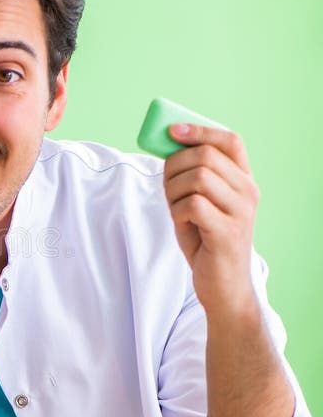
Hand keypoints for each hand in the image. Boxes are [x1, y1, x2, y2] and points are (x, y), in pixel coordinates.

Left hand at [163, 124, 260, 316]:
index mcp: (243, 180)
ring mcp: (241, 212)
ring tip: (176, 211)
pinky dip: (177, 212)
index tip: (172, 131)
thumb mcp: (200, 202)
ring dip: (173, 192)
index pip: (230, 140)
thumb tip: (168, 144)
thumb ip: (191, 176)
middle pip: (205, 156)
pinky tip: (182, 224)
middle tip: (168, 189)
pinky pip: (192, 204)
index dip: (200, 131)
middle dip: (174, 167)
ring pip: (197, 177)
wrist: (222, 285)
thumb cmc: (206, 241)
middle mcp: (248, 192)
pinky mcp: (228, 232)